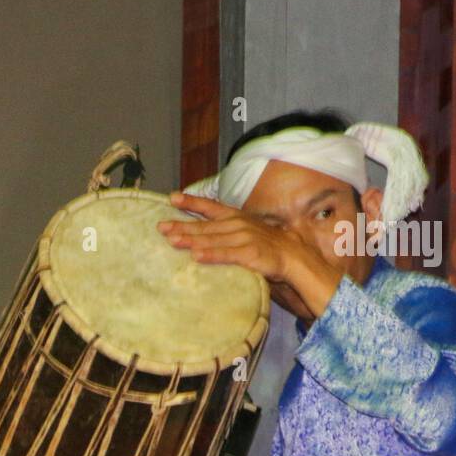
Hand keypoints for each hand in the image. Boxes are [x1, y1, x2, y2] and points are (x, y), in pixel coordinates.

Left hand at [165, 192, 342, 320]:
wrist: (295, 257)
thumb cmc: (267, 247)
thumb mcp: (245, 233)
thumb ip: (224, 233)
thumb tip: (197, 238)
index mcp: (236, 217)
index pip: (211, 207)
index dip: (191, 201)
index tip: (172, 198)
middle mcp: (238, 224)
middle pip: (205, 225)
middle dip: (181, 225)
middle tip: (160, 227)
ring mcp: (244, 238)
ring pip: (212, 239)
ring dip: (191, 239)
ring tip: (172, 240)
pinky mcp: (250, 254)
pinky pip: (227, 255)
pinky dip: (211, 255)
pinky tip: (196, 256)